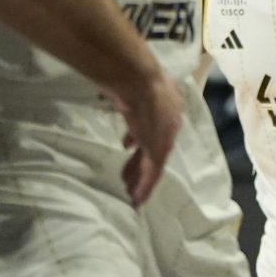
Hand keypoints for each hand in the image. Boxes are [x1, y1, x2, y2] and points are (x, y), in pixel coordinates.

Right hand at [108, 63, 182, 206]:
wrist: (140, 81)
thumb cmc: (130, 78)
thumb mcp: (127, 85)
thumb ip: (122, 92)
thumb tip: (106, 91)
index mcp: (166, 106)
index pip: (154, 128)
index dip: (142, 139)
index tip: (130, 147)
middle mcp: (169, 123)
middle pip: (154, 148)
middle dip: (140, 163)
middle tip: (130, 179)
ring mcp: (164, 137)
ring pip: (153, 164)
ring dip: (140, 179)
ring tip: (131, 192)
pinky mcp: (158, 150)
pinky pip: (152, 173)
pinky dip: (144, 187)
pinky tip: (137, 198)